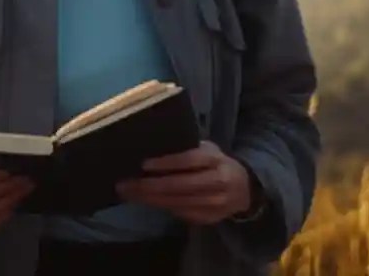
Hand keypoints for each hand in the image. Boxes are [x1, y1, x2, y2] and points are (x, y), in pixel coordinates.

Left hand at [116, 141, 252, 224]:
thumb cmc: (217, 163)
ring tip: (128, 193)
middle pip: (178, 186)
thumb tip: (152, 150)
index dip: (166, 164)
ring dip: (148, 199)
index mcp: (215, 160)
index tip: (143, 165)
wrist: (244, 189)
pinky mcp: (208, 218)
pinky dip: (160, 206)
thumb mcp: (208, 150)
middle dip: (148, 186)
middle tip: (124, 184)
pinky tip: (144, 201)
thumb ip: (187, 150)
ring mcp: (214, 204)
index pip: (188, 161)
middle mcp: (216, 183)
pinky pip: (179, 213)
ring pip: (175, 203)